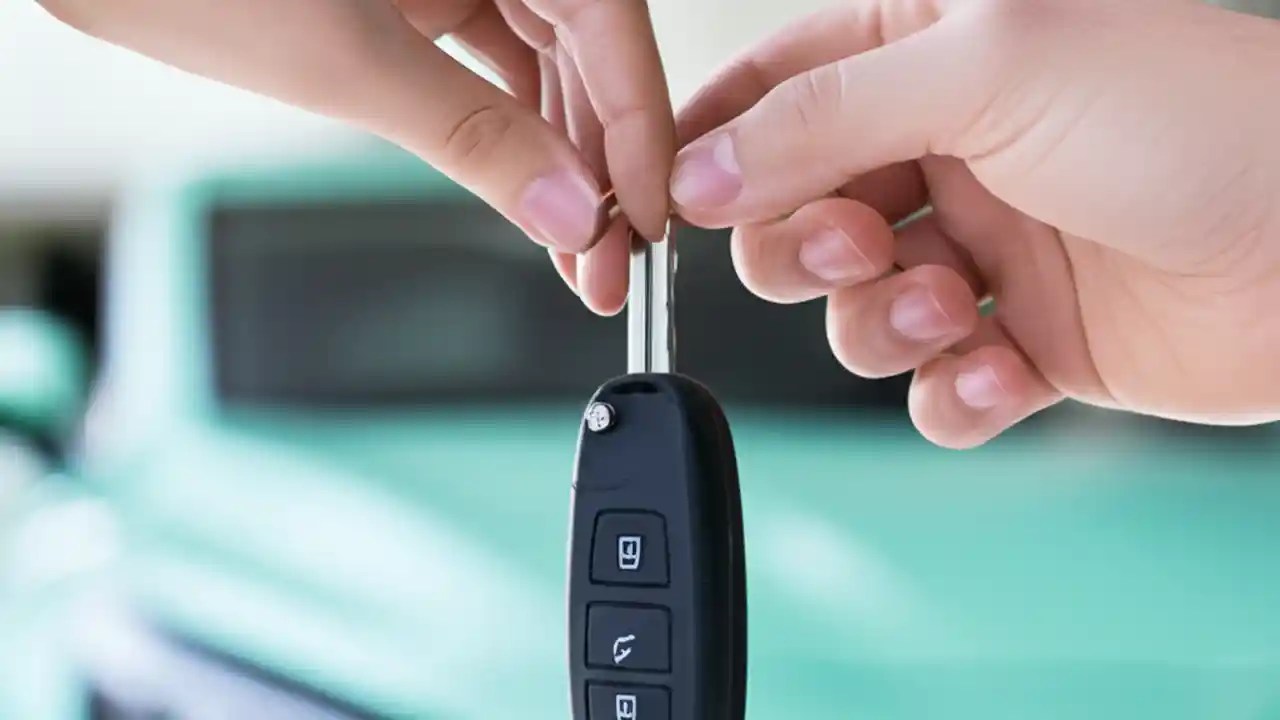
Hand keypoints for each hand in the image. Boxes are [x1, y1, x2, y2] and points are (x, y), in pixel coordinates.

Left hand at [41, 0, 672, 313]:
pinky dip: (515, 121)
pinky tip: (532, 182)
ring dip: (563, 151)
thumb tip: (568, 211)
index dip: (641, 131)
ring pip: (547, 58)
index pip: (612, 25)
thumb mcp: (350, 63)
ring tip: (573, 240)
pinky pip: (496, 55)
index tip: (650, 218)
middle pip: (589, 48)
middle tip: (606, 257)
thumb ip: (476, 137)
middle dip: (600, 160)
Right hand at [672, 0, 1279, 446]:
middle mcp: (950, 147)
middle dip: (807, 248)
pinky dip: (948, 393)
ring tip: (945, 308)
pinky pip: (933, 386)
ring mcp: (986, 246)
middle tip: (858, 248)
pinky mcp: (1024, 338)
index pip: (776, 88)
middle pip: (797, 213)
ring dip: (881, 324)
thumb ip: (824, 117)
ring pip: (856, 310)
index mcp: (931, 50)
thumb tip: (703, 172)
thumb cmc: (1197, 120)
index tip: (678, 201)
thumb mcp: (988, 70)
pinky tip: (994, 371)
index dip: (715, 147)